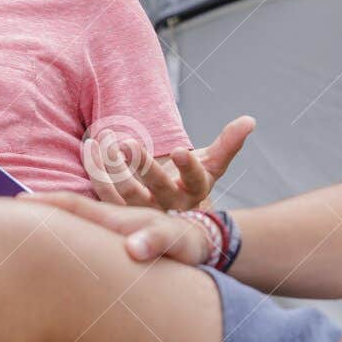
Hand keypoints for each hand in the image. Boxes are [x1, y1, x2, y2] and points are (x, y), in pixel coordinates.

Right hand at [26, 191, 213, 266]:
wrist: (203, 241)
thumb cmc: (187, 244)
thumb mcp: (175, 243)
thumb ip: (156, 240)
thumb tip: (132, 249)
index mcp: (117, 219)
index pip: (75, 208)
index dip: (46, 204)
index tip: (15, 203)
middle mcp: (112, 219)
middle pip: (68, 209)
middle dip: (39, 207)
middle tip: (4, 209)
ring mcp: (114, 226)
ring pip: (74, 216)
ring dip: (49, 211)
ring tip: (18, 217)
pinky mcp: (119, 236)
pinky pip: (86, 228)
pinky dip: (66, 224)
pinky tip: (50, 234)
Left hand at [88, 115, 254, 210]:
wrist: (170, 222)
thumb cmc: (190, 183)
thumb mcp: (212, 166)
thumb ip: (229, 143)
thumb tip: (250, 120)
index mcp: (194, 193)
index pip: (195, 180)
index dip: (188, 166)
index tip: (182, 149)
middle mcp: (169, 207)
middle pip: (157, 187)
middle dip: (142, 164)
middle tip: (127, 143)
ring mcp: (142, 213)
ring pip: (126, 192)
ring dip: (114, 166)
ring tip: (107, 139)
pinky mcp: (119, 214)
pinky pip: (104, 193)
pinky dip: (95, 171)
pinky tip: (90, 147)